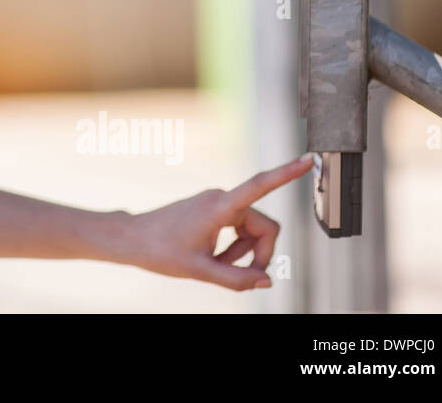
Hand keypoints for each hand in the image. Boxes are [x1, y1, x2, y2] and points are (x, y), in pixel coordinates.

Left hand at [120, 155, 313, 290]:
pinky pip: (238, 229)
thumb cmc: (161, 251)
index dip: (286, 174)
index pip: (259, 185)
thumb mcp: (200, 271)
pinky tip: (215, 259)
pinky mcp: (213, 209)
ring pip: (252, 231)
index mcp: (219, 207)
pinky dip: (234, 247)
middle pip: (264, 227)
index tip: (307, 160)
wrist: (133, 239)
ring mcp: (217, 203)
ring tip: (217, 265)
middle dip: (259, 253)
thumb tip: (266, 281)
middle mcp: (221, 199)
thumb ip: (236, 279)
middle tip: (243, 277)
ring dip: (243, 253)